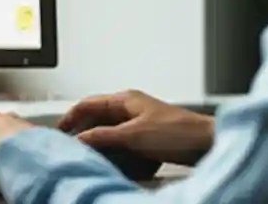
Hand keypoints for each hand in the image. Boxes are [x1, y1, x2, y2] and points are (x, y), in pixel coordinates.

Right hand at [57, 89, 213, 165]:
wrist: (208, 144)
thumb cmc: (179, 132)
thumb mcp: (133, 135)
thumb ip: (103, 136)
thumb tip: (80, 139)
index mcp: (125, 100)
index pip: (87, 104)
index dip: (70, 118)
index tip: (59, 133)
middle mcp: (131, 110)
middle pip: (98, 122)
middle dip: (89, 138)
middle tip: (78, 152)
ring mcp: (140, 125)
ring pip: (112, 138)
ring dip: (108, 151)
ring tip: (104, 162)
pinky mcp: (149, 141)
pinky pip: (127, 150)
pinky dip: (124, 159)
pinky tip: (128, 167)